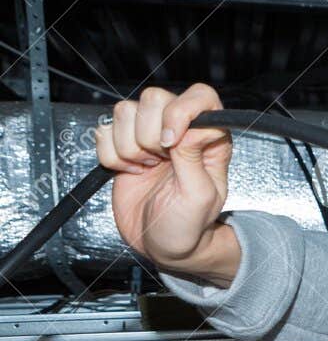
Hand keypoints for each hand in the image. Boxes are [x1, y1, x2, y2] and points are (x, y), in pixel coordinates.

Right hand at [96, 83, 238, 283]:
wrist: (162, 244)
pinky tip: (130, 171)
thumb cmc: (189, 224)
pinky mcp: (122, 144)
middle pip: (155, 99)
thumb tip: (183, 128)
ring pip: (125, 111)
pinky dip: (111, 156)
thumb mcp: (200, 195)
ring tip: (146, 169)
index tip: (171, 144)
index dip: (180, 112)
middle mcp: (180, 129)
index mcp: (209, 137)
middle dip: (151, 136)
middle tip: (160, 163)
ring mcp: (149, 134)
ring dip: (130, 147)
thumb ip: (193, 158)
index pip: (200, 96)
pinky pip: (104, 131)